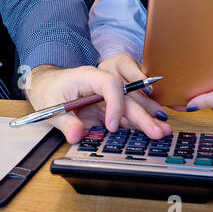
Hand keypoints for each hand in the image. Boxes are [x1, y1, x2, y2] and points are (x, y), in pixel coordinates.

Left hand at [25, 64, 172, 143]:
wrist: (49, 85)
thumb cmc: (50, 91)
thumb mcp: (51, 107)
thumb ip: (66, 122)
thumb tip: (77, 135)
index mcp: (88, 76)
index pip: (110, 84)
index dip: (115, 104)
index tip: (112, 126)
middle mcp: (103, 82)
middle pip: (127, 96)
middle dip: (143, 114)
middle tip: (157, 130)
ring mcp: (109, 93)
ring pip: (133, 103)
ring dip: (148, 116)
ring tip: (163, 130)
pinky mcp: (111, 104)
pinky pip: (128, 112)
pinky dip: (140, 121)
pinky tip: (154, 127)